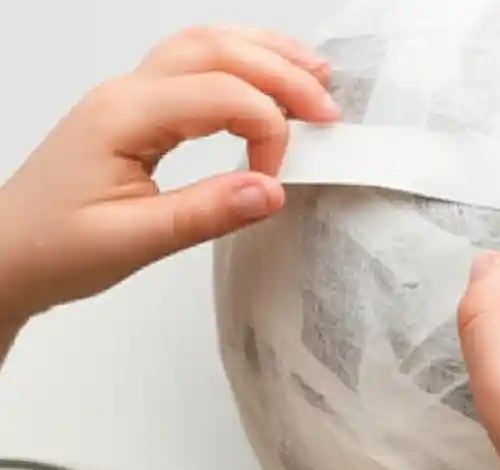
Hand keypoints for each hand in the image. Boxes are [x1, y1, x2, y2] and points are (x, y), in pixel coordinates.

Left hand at [0, 25, 337, 327]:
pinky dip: (239, 63)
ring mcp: (129, 94)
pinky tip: (267, 81)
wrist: (4, 256)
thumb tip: (272, 190)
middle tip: (328, 110)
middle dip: (281, 73)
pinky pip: (193, 63)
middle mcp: (126, 92)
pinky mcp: (136, 108)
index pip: (219, 94)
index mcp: (123, 117)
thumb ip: (206, 213)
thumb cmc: (55, 249)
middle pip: (216, 49)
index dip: (267, 128)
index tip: (279, 176)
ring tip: (314, 75)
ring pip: (205, 44)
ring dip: (263, 54)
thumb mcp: (133, 242)